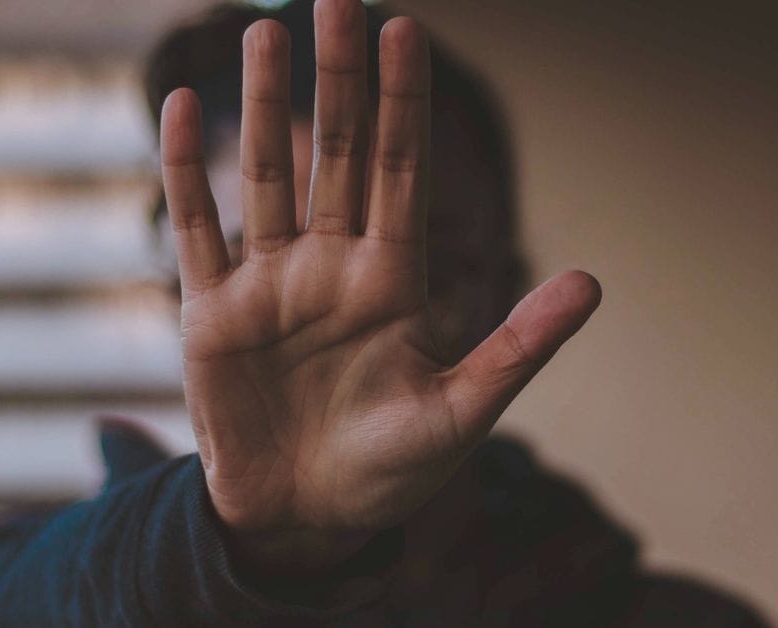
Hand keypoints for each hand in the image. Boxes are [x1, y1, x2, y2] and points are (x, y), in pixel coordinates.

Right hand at [161, 0, 600, 575]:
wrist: (308, 520)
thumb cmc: (390, 471)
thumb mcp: (465, 413)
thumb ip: (519, 345)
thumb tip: (594, 283)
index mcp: (393, 279)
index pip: (402, 168)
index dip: (404, 100)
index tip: (402, 27)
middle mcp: (331, 265)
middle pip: (339, 152)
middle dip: (338, 78)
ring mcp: (270, 283)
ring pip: (269, 174)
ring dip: (267, 106)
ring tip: (266, 32)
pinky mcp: (212, 312)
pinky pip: (198, 227)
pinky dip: (188, 170)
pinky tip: (183, 108)